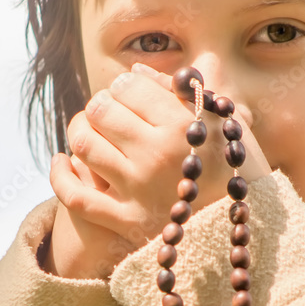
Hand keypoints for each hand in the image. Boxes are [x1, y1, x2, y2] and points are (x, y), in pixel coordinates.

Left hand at [47, 63, 271, 273]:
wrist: (244, 234)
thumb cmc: (238, 171)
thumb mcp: (228, 123)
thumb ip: (188, 91)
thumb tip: (137, 71)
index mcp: (183, 125)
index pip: (128, 87)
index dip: (123, 86)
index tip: (128, 94)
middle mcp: (156, 155)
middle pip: (100, 111)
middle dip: (100, 106)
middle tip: (109, 114)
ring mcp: (136, 190)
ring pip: (84, 146)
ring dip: (79, 132)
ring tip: (89, 131)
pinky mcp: (123, 223)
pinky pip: (74, 195)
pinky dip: (60, 175)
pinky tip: (60, 161)